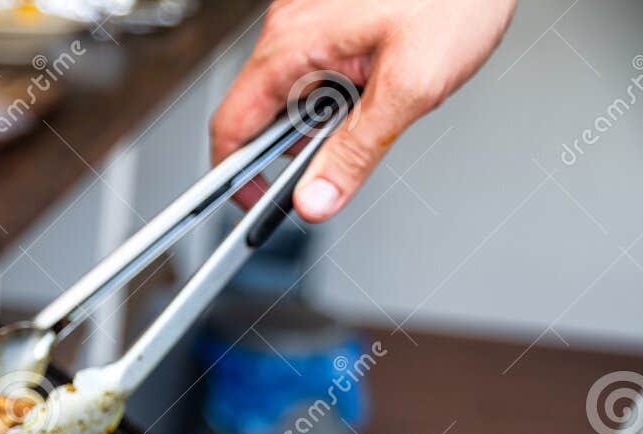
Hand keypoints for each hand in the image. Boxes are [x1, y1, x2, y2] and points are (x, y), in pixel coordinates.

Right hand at [210, 0, 515, 221]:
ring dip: (324, 111)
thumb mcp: (411, 86)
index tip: (255, 205)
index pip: (231, 126)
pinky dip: (338, 84)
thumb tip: (316, 200)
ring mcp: (306, 13)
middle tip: (344, 152)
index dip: (235, 177)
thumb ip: (357, 153)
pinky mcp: (328, 10)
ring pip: (292, 88)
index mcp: (293, 43)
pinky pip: (315, 62)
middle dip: (298, 142)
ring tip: (377, 99)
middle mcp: (290, 24)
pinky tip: (378, 76)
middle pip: (262, 110)